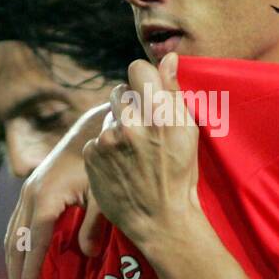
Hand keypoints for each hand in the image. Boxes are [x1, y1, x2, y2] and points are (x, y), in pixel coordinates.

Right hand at [5, 102, 110, 278]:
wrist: (97, 126)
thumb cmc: (106, 161)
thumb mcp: (105, 195)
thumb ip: (95, 225)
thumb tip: (85, 254)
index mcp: (46, 198)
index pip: (32, 244)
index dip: (28, 273)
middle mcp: (30, 194)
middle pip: (14, 242)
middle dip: (14, 275)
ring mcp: (28, 190)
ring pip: (11, 233)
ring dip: (11, 263)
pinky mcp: (32, 188)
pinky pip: (16, 223)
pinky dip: (15, 246)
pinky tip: (20, 262)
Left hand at [82, 54, 200, 252]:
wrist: (161, 220)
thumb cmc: (179, 175)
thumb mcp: (187, 133)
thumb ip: (173, 92)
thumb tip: (168, 57)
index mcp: (159, 115)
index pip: (137, 69)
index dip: (144, 80)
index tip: (149, 95)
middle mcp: (130, 124)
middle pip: (120, 92)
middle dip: (131, 105)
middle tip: (143, 130)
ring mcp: (107, 141)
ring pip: (108, 116)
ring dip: (118, 127)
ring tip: (133, 152)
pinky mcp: (91, 156)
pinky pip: (96, 138)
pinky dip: (106, 148)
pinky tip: (120, 164)